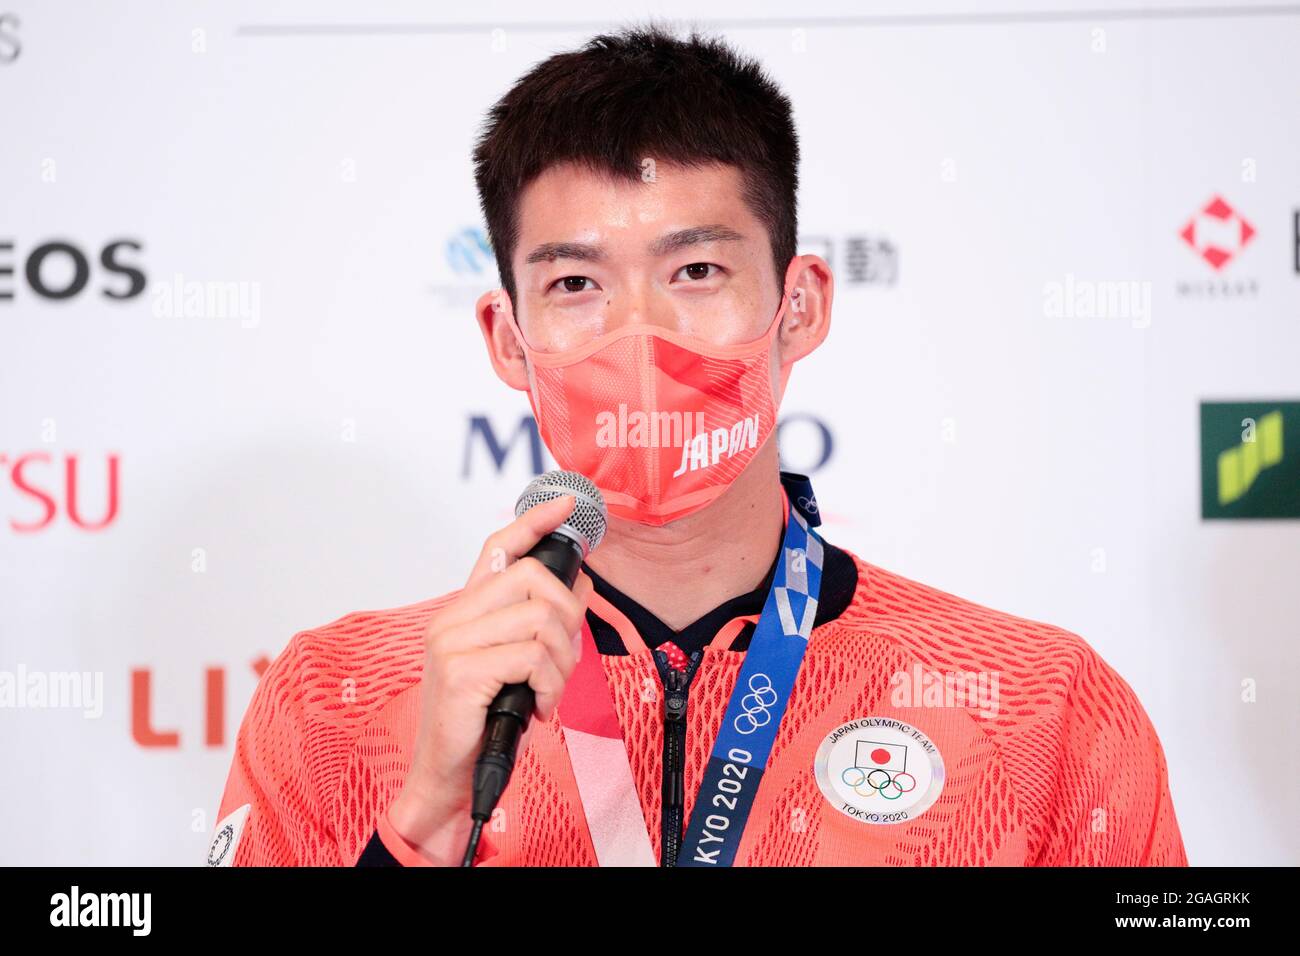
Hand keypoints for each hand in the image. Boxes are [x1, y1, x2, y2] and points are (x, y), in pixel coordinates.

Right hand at [386, 494, 592, 864]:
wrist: (450, 780)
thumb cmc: (484, 724)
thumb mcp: (518, 668)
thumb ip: (539, 628)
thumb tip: (581, 587)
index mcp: (463, 613)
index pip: (497, 547)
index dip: (534, 521)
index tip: (567, 504)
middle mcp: (452, 619)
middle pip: (531, 577)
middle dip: (566, 615)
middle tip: (565, 657)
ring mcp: (452, 643)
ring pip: (538, 620)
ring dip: (561, 662)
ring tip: (550, 692)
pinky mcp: (461, 671)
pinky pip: (532, 657)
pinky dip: (550, 685)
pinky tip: (540, 708)